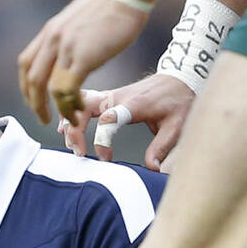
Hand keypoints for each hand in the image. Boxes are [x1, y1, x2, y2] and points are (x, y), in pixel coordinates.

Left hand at [18, 0, 149, 125]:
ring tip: (71, 119)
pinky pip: (67, 89)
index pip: (26, 63)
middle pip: (32, 79)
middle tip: (45, 119)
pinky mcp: (83, 57)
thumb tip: (72, 51)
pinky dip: (71, 105)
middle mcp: (53, 39)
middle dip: (35, 104)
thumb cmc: (112, 7)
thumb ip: (70, 38)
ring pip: (49, 88)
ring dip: (58, 109)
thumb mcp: (80, 21)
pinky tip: (81, 110)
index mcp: (50, 31)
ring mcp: (66, 47)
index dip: (27, 87)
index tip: (35, 101)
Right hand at [58, 74, 195, 169]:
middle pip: (85, 109)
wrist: (180, 78)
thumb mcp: (175, 127)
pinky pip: (84, 101)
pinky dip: (73, 112)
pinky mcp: (109, 97)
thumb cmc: (178, 100)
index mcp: (134, 104)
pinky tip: (66, 126)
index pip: (108, 120)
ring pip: (80, 104)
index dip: (102, 141)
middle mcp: (118, 97)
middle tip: (80, 153)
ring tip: (72, 145)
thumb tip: (152, 169)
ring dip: (72, 123)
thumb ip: (161, 148)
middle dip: (76, 131)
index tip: (106, 159)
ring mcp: (111, 95)